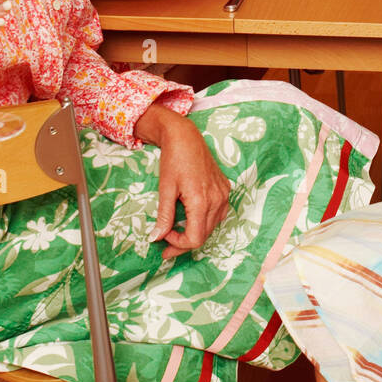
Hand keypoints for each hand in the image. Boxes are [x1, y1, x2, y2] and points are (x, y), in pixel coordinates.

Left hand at [147, 114, 231, 257]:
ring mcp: (223, 195)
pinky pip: (218, 214)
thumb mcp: (166, 189)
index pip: (195, 239)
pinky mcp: (225, 189)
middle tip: (166, 243)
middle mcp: (217, 200)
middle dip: (184, 242)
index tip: (163, 238)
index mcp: (201, 202)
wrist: (185, 137)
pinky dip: (204, 221)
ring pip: (212, 227)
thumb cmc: (173, 160)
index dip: (178, 244)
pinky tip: (191, 217)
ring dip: (195, 232)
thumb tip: (156, 238)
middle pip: (204, 236)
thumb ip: (164, 216)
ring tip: (177, 230)